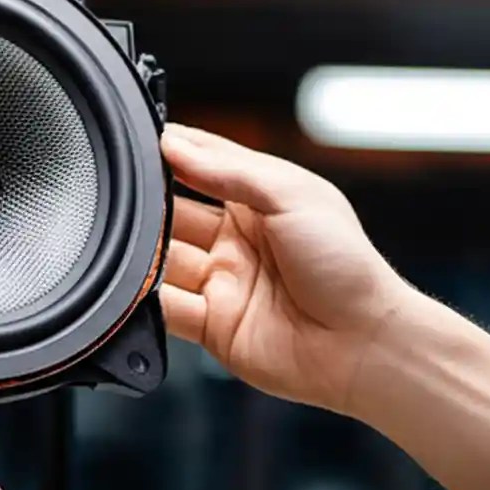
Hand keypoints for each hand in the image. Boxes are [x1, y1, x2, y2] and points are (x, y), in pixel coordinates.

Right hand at [158, 124, 416, 414]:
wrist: (365, 345)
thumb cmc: (348, 267)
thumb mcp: (292, 196)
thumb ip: (229, 171)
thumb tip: (174, 146)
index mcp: (260, 199)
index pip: (203, 164)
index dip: (172, 153)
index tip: (138, 144)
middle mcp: (237, 240)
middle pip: (173, 214)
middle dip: (148, 207)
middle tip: (125, 200)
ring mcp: (222, 282)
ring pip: (163, 261)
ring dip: (144, 254)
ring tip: (130, 246)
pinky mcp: (212, 325)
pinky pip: (166, 308)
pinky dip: (144, 301)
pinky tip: (137, 287)